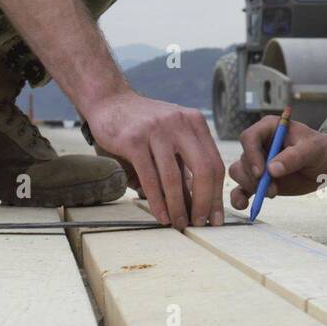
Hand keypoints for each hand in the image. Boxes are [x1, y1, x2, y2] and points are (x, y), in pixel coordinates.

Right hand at [86, 92, 224, 228]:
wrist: (110, 101)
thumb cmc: (144, 123)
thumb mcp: (172, 133)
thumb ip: (186, 160)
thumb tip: (200, 201)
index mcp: (194, 122)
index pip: (215, 163)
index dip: (217, 194)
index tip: (216, 217)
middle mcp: (179, 124)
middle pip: (203, 170)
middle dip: (204, 202)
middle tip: (200, 223)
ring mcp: (156, 130)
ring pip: (174, 178)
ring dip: (178, 207)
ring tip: (179, 224)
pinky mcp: (133, 140)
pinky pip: (150, 178)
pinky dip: (157, 202)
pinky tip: (161, 216)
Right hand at [227, 115, 326, 210]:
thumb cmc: (321, 150)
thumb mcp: (312, 149)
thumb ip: (293, 157)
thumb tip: (271, 170)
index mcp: (269, 128)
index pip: (249, 138)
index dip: (251, 155)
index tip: (261, 173)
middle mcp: (259, 144)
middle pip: (244, 159)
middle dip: (254, 177)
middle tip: (272, 189)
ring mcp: (258, 162)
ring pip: (239, 172)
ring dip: (250, 186)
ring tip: (272, 193)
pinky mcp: (259, 180)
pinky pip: (242, 187)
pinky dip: (239, 197)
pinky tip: (244, 205)